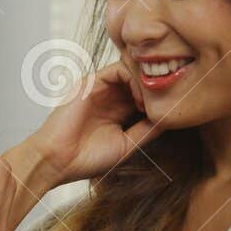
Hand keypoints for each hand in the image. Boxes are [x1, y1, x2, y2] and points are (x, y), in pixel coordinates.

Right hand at [25, 62, 163, 184]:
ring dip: (147, 83)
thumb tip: (171, 118)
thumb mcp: (127, 145)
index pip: (145, 94)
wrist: (58, 161)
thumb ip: (147, 130)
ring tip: (153, 103)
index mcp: (118, 111)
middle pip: (141, 79)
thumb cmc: (86, 159)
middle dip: (157, 87)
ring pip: (132, 71)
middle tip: (167, 103)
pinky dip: (134, 79)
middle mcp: (110, 96)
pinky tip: (141, 99)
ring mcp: (100, 88)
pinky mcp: (90, 82)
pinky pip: (118, 69)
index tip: (172, 112)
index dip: (161, 99)